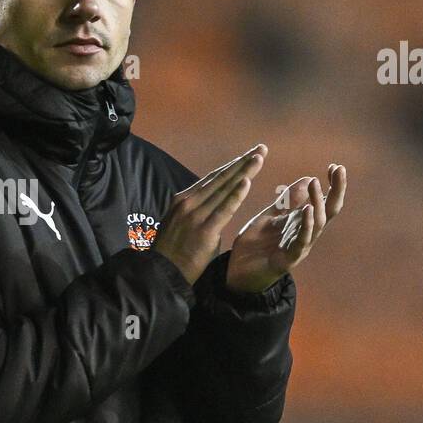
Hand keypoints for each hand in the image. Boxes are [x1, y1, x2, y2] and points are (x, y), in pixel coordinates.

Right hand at [153, 144, 266, 284]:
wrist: (161, 274)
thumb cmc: (173, 252)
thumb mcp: (181, 224)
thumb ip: (199, 213)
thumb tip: (216, 208)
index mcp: (183, 199)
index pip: (212, 178)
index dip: (232, 165)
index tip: (248, 155)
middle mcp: (188, 202)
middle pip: (221, 178)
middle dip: (242, 162)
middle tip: (260, 148)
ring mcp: (195, 215)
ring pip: (224, 189)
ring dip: (244, 172)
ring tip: (259, 158)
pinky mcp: (204, 230)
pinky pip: (224, 209)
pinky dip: (235, 194)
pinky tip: (247, 181)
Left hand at [226, 162, 347, 292]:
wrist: (236, 273)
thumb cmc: (255, 245)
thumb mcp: (271, 216)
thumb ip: (288, 200)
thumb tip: (309, 178)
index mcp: (300, 222)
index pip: (324, 201)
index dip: (332, 185)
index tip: (335, 166)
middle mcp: (305, 234)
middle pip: (329, 211)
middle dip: (336, 190)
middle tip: (338, 170)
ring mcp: (298, 247)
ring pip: (317, 224)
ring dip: (318, 202)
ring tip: (316, 183)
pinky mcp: (287, 259)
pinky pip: (301, 241)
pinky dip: (306, 225)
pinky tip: (308, 210)